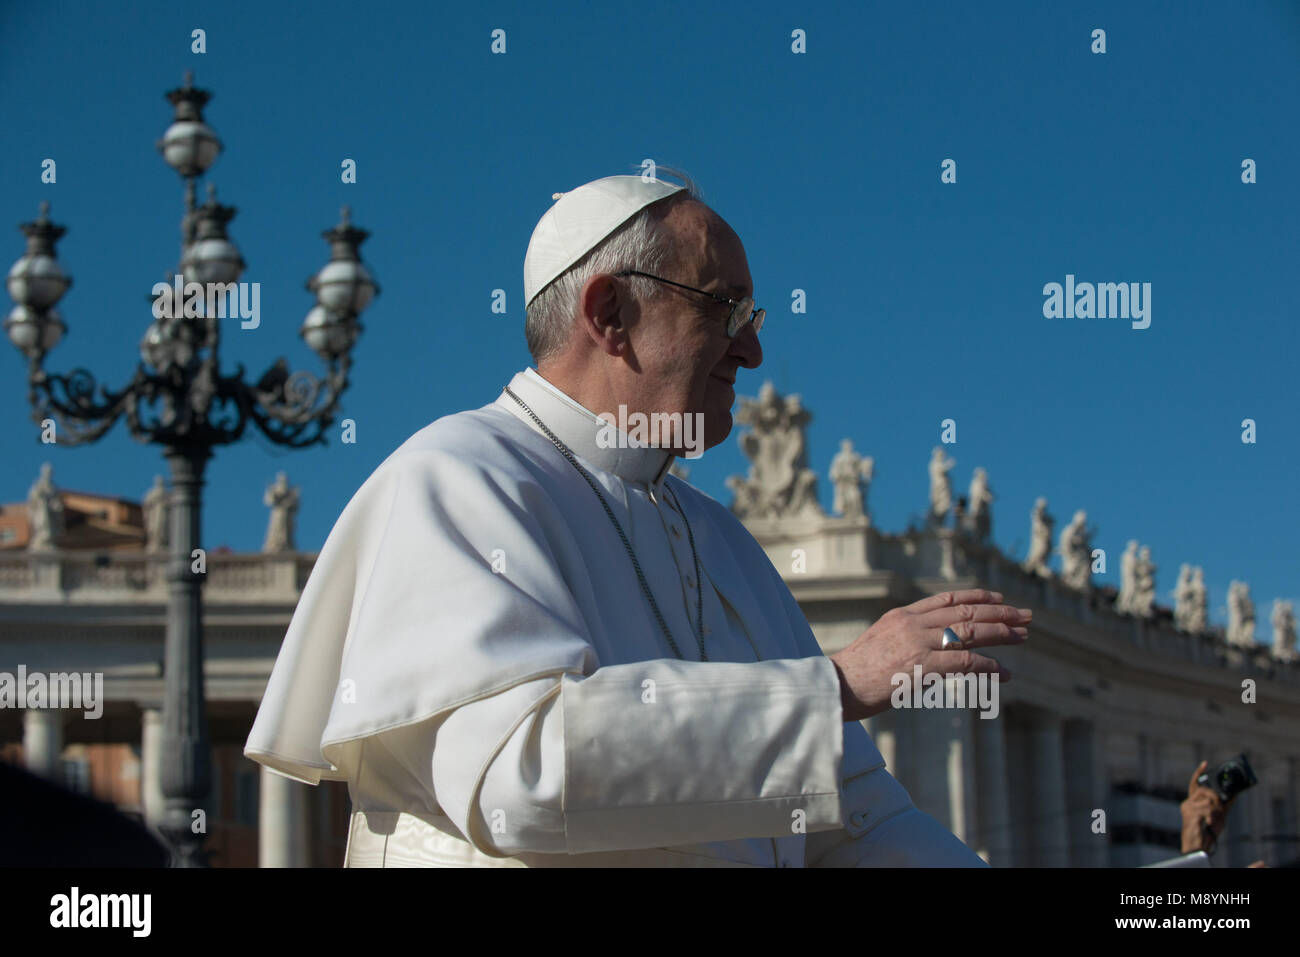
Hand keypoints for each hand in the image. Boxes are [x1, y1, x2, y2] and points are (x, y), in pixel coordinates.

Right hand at [829, 589, 1029, 721]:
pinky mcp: (923, 666)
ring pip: (970, 632)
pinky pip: (965, 662)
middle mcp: (912, 623)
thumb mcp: (881, 642)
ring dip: (1001, 634)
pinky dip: (989, 667)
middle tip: (1025, 617)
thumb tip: (934, 649)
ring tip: (1023, 637)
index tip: (999, 600)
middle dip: (999, 614)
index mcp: (902, 615)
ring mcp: (918, 643)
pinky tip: (1005, 673)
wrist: (837, 686)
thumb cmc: (856, 672)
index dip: (977, 597)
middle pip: (965, 612)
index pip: (947, 599)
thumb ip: (907, 638)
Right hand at [1180, 760, 1231, 852]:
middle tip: (1219, 808)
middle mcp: (1188, 803)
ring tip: (1212, 820)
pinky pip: (1207, 809)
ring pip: (1208, 800)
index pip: (1195, 784)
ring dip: (1215, 810)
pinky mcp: (1190, 814)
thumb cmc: (1207, 832)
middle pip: (1205, 790)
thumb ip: (1224, 805)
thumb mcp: (1220, 817)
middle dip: (1216, 798)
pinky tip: (1208, 822)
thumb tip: (1235, 794)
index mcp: (1193, 802)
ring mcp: (1188, 808)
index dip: (1199, 773)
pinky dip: (1211, 817)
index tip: (1205, 763)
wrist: (1199, 846)